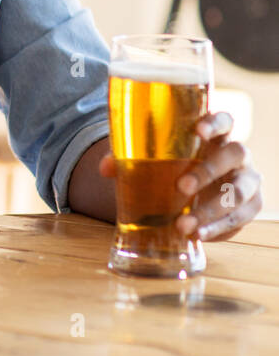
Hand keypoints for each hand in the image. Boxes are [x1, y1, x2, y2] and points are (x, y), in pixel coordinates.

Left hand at [99, 111, 262, 240]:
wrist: (191, 192)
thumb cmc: (172, 166)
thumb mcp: (152, 158)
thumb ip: (129, 158)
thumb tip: (104, 168)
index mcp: (214, 135)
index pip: (223, 120)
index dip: (214, 123)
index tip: (198, 130)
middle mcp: (236, 154)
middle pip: (235, 154)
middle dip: (209, 170)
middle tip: (182, 186)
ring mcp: (247, 180)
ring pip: (241, 191)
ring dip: (212, 209)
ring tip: (183, 224)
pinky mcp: (250, 206)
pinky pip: (242, 218)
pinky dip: (219, 229)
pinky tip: (197, 235)